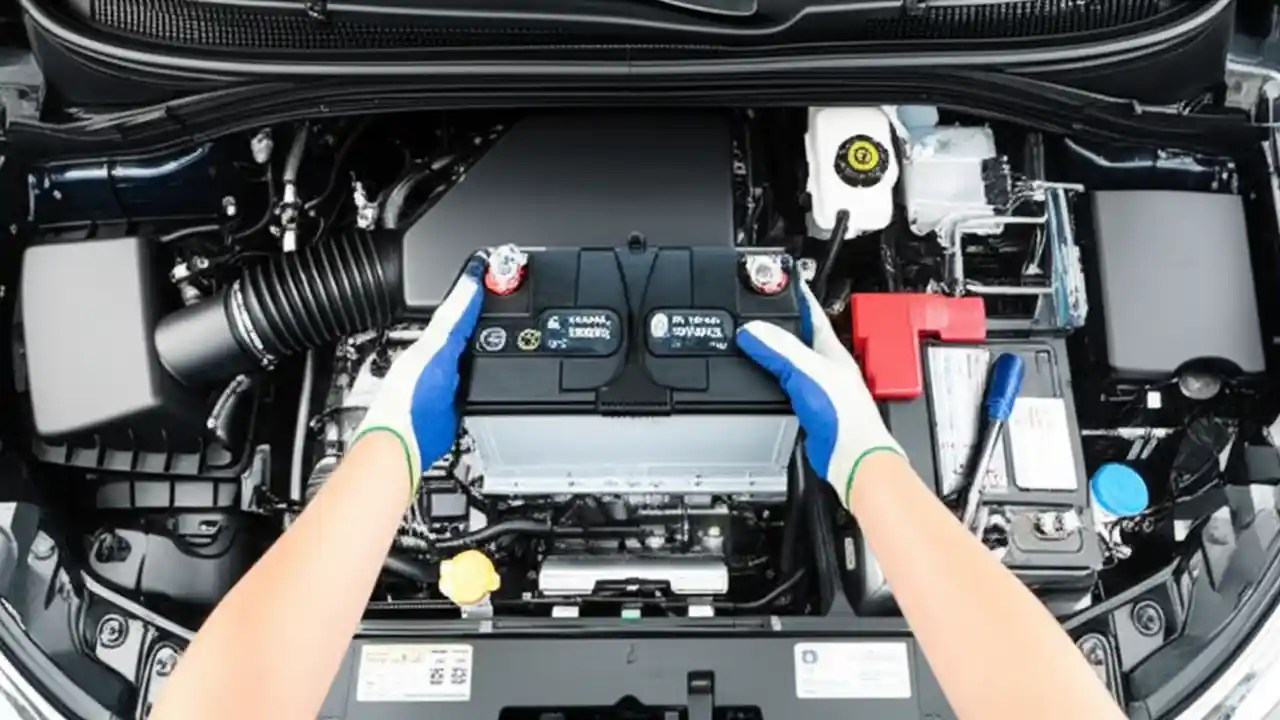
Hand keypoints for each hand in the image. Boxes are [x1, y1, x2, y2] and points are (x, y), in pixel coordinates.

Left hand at [354, 256, 484, 500]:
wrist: (402, 445)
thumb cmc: (408, 401)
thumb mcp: (435, 353)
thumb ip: (453, 322)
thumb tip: (468, 286)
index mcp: (431, 343)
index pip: (458, 308)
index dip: (474, 289)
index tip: (488, 267)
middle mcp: (437, 360)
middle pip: (465, 330)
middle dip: (482, 314)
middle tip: (502, 291)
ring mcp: (446, 383)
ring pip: (469, 354)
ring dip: (485, 341)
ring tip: (501, 324)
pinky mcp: (455, 406)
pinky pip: (474, 381)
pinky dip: (485, 371)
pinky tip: (492, 370)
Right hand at [736, 283, 903, 504]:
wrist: (853, 457)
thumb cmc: (845, 416)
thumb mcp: (807, 373)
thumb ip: (780, 350)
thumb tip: (753, 329)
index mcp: (831, 350)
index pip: (812, 313)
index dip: (796, 296)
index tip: (782, 280)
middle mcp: (827, 365)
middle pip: (800, 336)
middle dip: (782, 322)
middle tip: (762, 308)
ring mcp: (819, 386)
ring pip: (793, 360)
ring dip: (776, 350)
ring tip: (758, 339)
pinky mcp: (810, 407)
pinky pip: (788, 384)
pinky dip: (774, 377)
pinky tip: (766, 380)